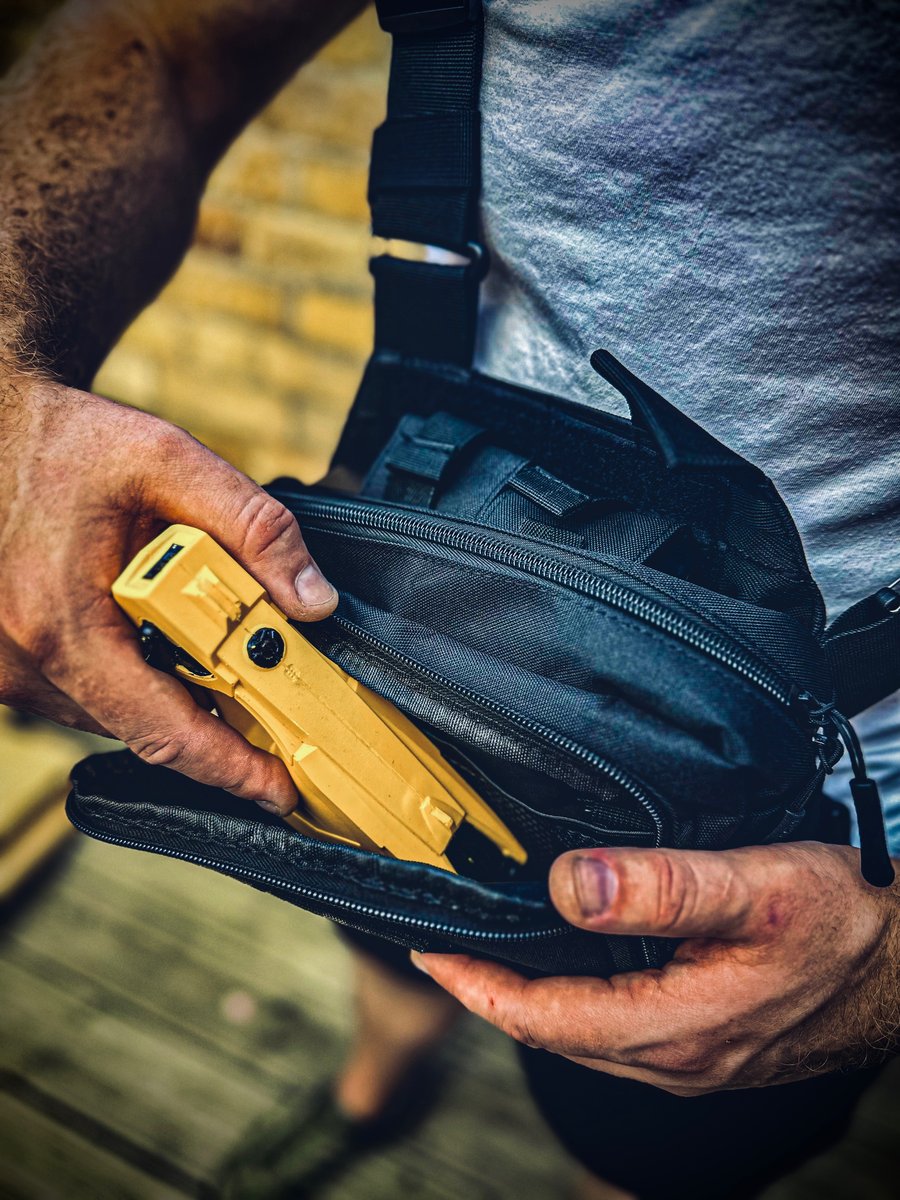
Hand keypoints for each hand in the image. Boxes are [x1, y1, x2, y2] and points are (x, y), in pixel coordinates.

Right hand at [0, 372, 337, 813]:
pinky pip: (90, 695)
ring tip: (207, 641)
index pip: (160, 727)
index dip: (229, 768)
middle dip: (217, 720)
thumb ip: (253, 526)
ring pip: (119, 714)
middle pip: (146, 726)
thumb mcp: (169, 460)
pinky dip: (134, 676)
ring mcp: (9, 671)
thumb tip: (313, 600)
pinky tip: (155, 632)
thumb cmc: (66, 446)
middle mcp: (24, 661)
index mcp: (60, 619)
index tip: (281, 790)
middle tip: (274, 701)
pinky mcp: (8, 668)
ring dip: (172, 690)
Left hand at [413, 841, 899, 1093]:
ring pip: (588, 1035)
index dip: (477, 987)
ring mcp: (696, 1056)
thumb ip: (661, 888)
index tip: (429, 951)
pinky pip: (622, 1029)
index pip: (542, 1017)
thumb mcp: (753, 888)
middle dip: (494, 993)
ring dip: (534, 998)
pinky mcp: (712, 1042)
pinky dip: (579, 999)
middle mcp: (678, 1056)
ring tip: (497, 954)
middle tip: (450, 947)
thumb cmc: (844, 923)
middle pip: (556, 1032)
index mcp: (675, 1026)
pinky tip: (577, 965)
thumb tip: (567, 885)